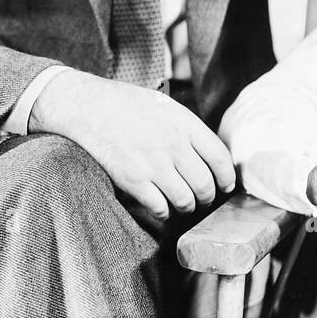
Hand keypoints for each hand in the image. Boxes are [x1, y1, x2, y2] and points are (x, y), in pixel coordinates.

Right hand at [30, 71, 235, 220]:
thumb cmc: (127, 104)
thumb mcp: (166, 106)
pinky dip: (164, 212)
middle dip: (207, 198)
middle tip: (203, 199)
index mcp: (185, 124)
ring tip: (183, 205)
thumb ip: (188, 128)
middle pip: (205, 185)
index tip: (226, 186)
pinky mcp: (133, 180)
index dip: (228, 179)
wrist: (88, 106)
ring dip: (187, 207)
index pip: (220, 159)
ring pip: (185, 201)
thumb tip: (210, 154)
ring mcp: (153, 164)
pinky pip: (160, 208)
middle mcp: (173, 145)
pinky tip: (161, 206)